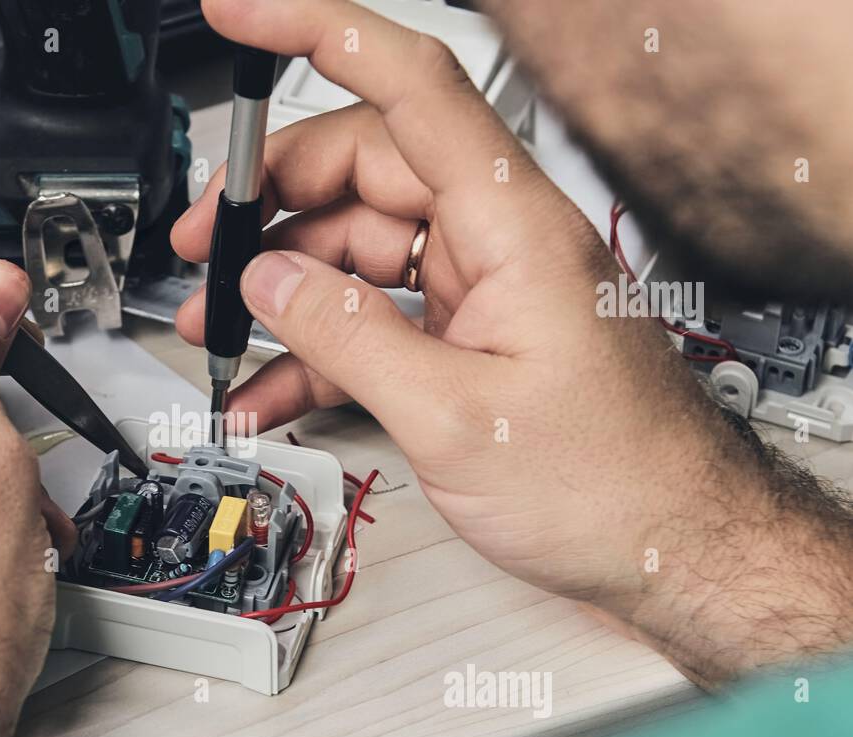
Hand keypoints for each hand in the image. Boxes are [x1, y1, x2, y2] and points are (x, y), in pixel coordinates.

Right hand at [175, 0, 851, 684]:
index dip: (320, 30)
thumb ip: (349, 338)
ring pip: (356, 248)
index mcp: (513, 225)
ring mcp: (480, 286)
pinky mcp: (466, 335)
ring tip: (218, 329)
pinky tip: (267, 386)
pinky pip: (372, 317)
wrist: (669, 545)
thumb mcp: (456, 417)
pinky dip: (315, 348)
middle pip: (362, 170)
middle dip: (270, 203)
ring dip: (281, 287)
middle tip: (205, 246)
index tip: (240, 13)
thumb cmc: (612, 482)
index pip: (412, 85)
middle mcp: (497, 238)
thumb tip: (270, 284)